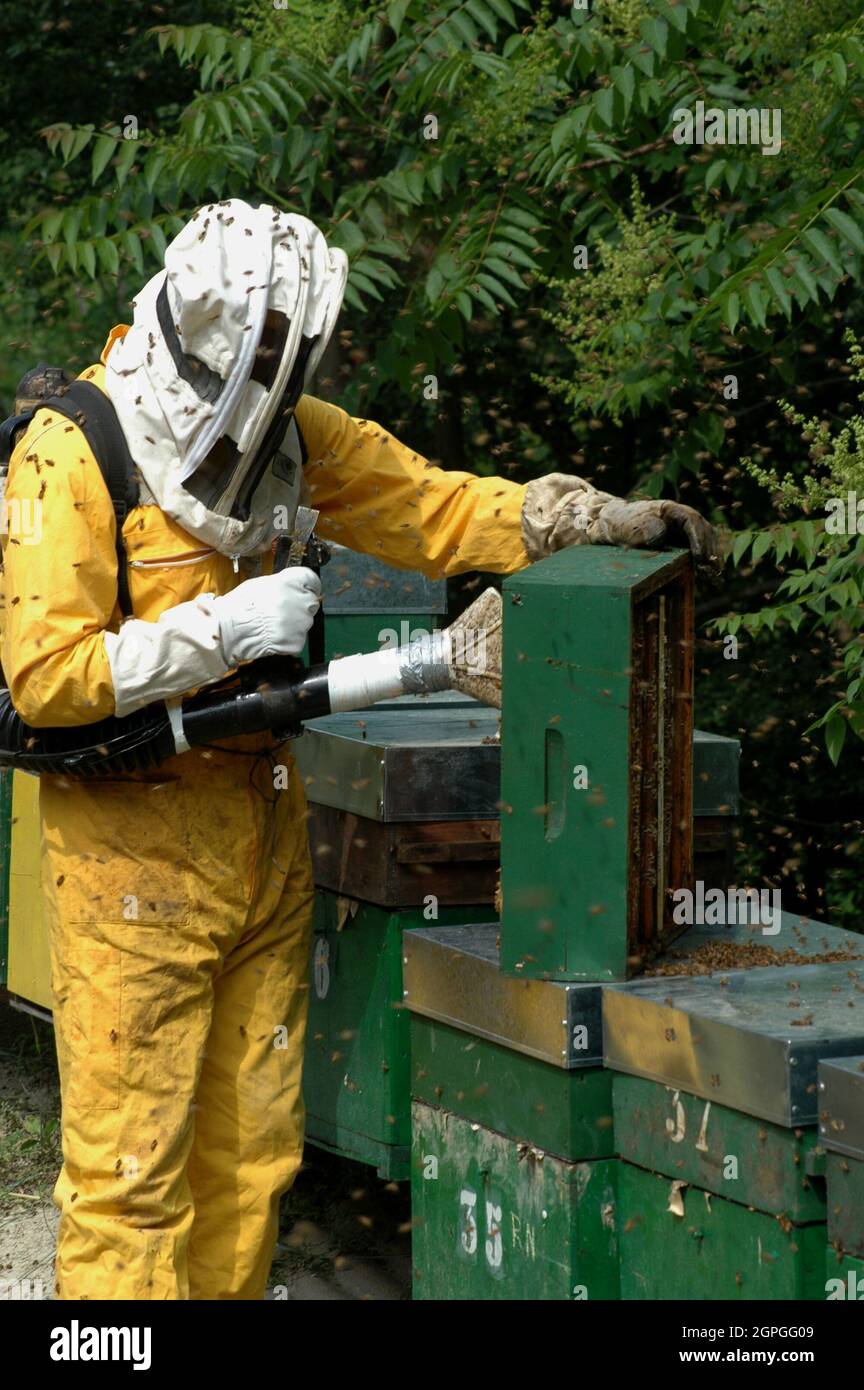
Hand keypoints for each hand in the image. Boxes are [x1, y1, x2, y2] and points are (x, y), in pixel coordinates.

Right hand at [214, 567, 321, 664]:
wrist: (230, 629)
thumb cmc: (240, 605)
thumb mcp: (259, 584)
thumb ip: (281, 584)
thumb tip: (290, 588)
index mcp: (291, 582)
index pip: (312, 580)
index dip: (308, 586)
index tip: (304, 591)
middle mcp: (301, 601)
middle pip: (310, 603)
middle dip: (299, 607)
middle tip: (281, 613)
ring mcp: (301, 623)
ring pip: (304, 623)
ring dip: (294, 625)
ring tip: (272, 626)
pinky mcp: (298, 642)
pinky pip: (297, 641)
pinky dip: (288, 641)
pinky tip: (272, 638)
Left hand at [591, 498, 720, 571]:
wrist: (615, 527)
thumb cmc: (622, 524)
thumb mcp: (628, 525)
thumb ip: (643, 527)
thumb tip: (660, 535)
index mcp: (671, 510)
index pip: (691, 521)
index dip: (698, 539)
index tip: (700, 557)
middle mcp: (682, 519)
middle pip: (704, 531)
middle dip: (709, 552)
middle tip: (711, 572)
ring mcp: (684, 531)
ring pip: (706, 542)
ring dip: (712, 559)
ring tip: (714, 578)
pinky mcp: (683, 543)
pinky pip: (700, 551)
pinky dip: (706, 563)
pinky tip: (710, 578)